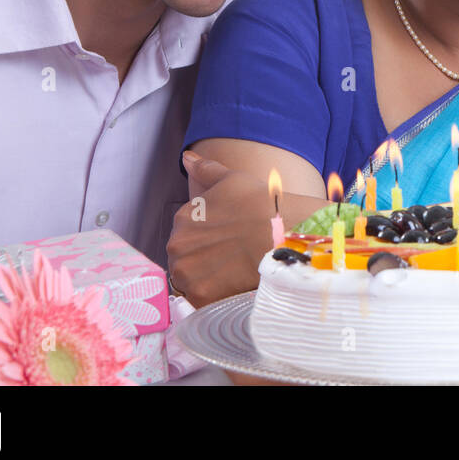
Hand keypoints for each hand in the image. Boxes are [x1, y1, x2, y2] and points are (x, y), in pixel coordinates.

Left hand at [167, 151, 272, 308]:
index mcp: (181, 219)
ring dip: (207, 280)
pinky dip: (215, 297)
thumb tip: (185, 158)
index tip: (227, 240)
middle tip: (232, 258)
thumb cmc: (259, 202)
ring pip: (191, 282)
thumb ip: (205, 170)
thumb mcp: (230, 179)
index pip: (187, 236)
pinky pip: (202, 302)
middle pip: (185, 260)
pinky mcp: (201, 296)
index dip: (208, 239)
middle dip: (203, 261)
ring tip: (234, 273)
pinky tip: (234, 286)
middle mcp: (177, 247)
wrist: (282, 230)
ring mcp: (187, 273)